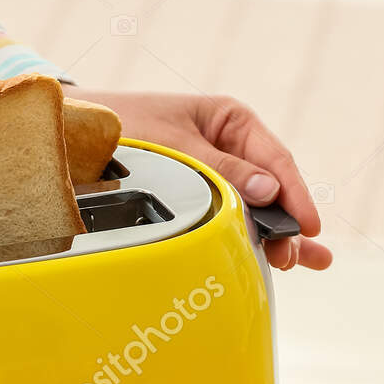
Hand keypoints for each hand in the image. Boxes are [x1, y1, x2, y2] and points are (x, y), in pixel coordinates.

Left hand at [69, 89, 330, 270]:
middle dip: (286, 223)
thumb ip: (220, 168)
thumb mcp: (174, 144)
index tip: (310, 224)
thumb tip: (267, 190)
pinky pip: (228, 217)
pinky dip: (247, 236)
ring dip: (276, 235)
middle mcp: (228, 147)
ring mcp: (215, 174)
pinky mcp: (197, 197)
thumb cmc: (123, 126)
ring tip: (305, 262)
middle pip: (269, 189)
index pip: (274, 160)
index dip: (294, 194)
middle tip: (297, 257)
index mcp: (230, 120)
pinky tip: (268, 257)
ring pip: (253, 207)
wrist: (74, 133)